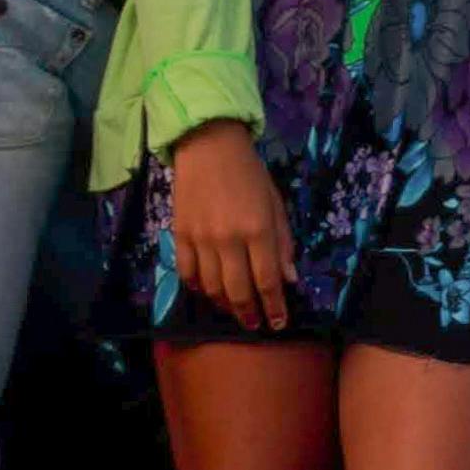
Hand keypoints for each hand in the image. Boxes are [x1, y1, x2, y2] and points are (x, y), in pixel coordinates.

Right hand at [168, 123, 295, 330]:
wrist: (208, 145)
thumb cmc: (250, 174)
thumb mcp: (276, 204)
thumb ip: (283, 243)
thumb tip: (289, 280)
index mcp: (258, 229)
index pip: (268, 281)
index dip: (274, 307)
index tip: (278, 323)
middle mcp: (229, 239)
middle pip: (238, 291)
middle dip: (249, 314)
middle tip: (255, 324)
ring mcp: (201, 238)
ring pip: (211, 287)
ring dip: (224, 305)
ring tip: (234, 309)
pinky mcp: (180, 235)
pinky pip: (187, 273)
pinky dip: (197, 288)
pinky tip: (207, 291)